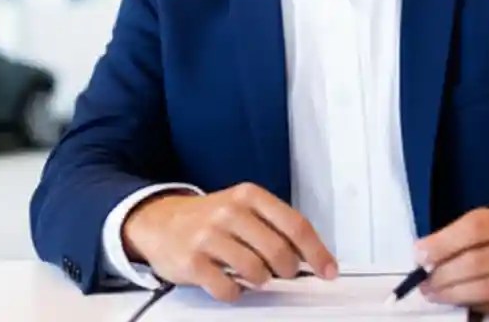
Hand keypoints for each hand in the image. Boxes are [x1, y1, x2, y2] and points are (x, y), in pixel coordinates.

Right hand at [122, 182, 338, 301]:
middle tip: (282, 273)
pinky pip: (228, 289)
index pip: (295, 225)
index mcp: (249, 195)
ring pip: (257, 272)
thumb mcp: (243, 208)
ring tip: (250, 273)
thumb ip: (275, 226)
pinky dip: (234, 291)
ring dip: (260, 280)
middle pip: (279, 252)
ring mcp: (208, 236)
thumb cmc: (209, 218)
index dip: (317, 252)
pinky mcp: (192, 261)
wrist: (159, 222)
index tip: (328, 269)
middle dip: (287, 270)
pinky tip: (228, 281)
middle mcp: (229, 212)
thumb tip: (312, 256)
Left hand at [414, 203, 488, 314]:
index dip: (442, 242)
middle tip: (425, 280)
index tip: (420, 253)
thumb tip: (434, 251)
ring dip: (453, 293)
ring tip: (436, 292)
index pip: (475, 228)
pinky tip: (463, 300)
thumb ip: (479, 228)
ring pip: (487, 289)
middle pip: (477, 262)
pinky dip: (477, 304)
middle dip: (443, 274)